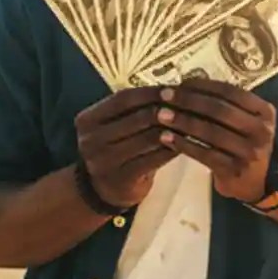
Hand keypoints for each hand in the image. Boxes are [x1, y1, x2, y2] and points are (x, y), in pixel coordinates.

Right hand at [74, 86, 177, 208]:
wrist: (102, 189)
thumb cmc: (114, 149)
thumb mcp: (112, 127)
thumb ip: (131, 110)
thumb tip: (169, 90)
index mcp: (87, 120)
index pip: (122, 99)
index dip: (149, 93)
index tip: (173, 89)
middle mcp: (91, 139)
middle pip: (137, 117)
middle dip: (166, 110)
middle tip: (189, 105)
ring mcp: (104, 161)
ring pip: (148, 138)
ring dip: (173, 130)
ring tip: (191, 123)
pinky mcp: (122, 179)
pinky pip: (153, 160)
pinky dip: (171, 150)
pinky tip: (184, 144)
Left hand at [157, 79, 276, 203]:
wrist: (254, 181)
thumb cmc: (241, 142)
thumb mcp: (242, 120)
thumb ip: (223, 103)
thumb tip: (185, 83)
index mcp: (264, 112)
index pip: (230, 92)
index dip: (202, 86)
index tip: (179, 83)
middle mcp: (262, 131)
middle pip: (219, 110)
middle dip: (188, 101)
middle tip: (164, 96)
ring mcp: (250, 153)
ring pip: (211, 132)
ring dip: (182, 121)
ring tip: (160, 115)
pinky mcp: (235, 170)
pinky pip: (204, 154)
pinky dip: (183, 144)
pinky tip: (166, 137)